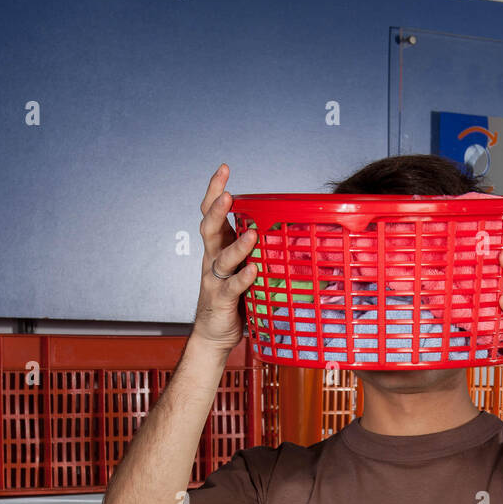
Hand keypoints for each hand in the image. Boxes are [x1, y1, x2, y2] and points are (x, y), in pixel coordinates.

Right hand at [193, 163, 257, 350]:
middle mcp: (212, 259)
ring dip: (238, 245)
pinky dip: (243, 277)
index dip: (215, 191)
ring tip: (252, 234)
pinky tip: (253, 269)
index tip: (223, 169)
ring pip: (222, 257)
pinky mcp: (221, 300)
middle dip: (217, 209)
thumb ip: (259, 251)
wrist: (214, 334)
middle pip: (209, 228)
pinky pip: (231, 286)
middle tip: (227, 194)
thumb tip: (293, 237)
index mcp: (218, 247)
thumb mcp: (243, 268)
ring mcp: (214, 279)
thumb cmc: (233, 299)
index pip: (211, 213)